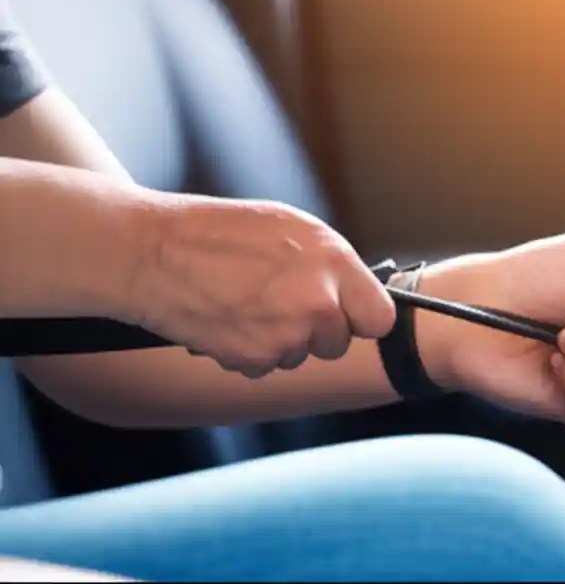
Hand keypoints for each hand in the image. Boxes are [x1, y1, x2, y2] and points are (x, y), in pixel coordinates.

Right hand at [127, 194, 394, 377]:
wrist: (153, 252)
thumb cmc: (220, 232)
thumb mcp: (291, 227)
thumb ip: (331, 265)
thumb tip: (355, 294)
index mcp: (334, 263)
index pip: (380, 318)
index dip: (362, 318)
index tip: (350, 315)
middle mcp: (318, 302)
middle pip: (338, 343)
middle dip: (316, 330)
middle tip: (281, 303)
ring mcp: (286, 335)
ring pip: (299, 355)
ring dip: (279, 339)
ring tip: (246, 302)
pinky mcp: (253, 358)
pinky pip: (264, 366)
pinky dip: (247, 351)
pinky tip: (228, 319)